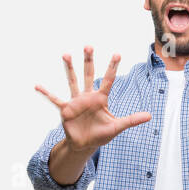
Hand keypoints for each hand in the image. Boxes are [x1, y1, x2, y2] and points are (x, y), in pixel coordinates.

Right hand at [35, 47, 150, 154]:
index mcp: (101, 98)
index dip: (112, 67)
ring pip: (73, 81)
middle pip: (89, 74)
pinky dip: (46, 93)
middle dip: (89, 60)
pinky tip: (38, 85)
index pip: (109, 79)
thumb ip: (131, 120)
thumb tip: (150, 116)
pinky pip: (55, 100)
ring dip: (69, 68)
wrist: (85, 144)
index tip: (117, 53)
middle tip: (89, 45)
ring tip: (66, 54)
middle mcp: (88, 96)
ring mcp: (76, 102)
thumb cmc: (101, 134)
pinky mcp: (65, 110)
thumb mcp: (117, 127)